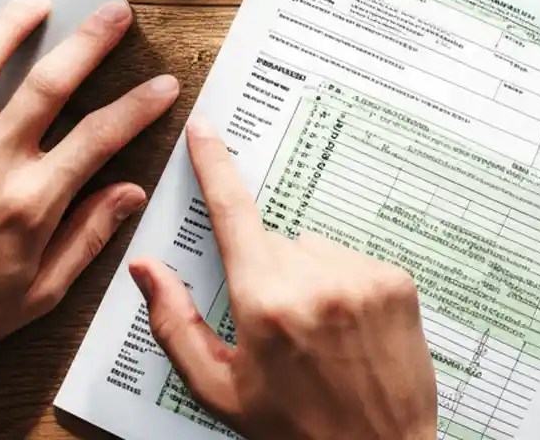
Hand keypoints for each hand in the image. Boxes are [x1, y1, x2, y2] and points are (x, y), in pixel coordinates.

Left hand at [0, 0, 177, 437]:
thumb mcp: (43, 291)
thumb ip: (89, 234)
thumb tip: (128, 193)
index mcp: (31, 205)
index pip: (100, 137)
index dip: (138, 105)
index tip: (161, 86)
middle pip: (50, 84)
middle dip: (91, 42)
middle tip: (114, 15)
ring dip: (14, 25)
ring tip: (38, 0)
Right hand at [129, 118, 436, 439]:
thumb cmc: (295, 430)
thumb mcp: (219, 388)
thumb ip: (174, 323)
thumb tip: (145, 268)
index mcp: (264, 301)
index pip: (231, 214)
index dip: (213, 166)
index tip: (203, 130)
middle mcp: (314, 278)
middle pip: (273, 242)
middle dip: (266, 273)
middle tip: (281, 331)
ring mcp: (361, 275)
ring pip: (313, 250)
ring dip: (308, 278)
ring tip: (321, 336)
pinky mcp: (395, 280)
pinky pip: (351, 260)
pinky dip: (345, 285)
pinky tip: (349, 330)